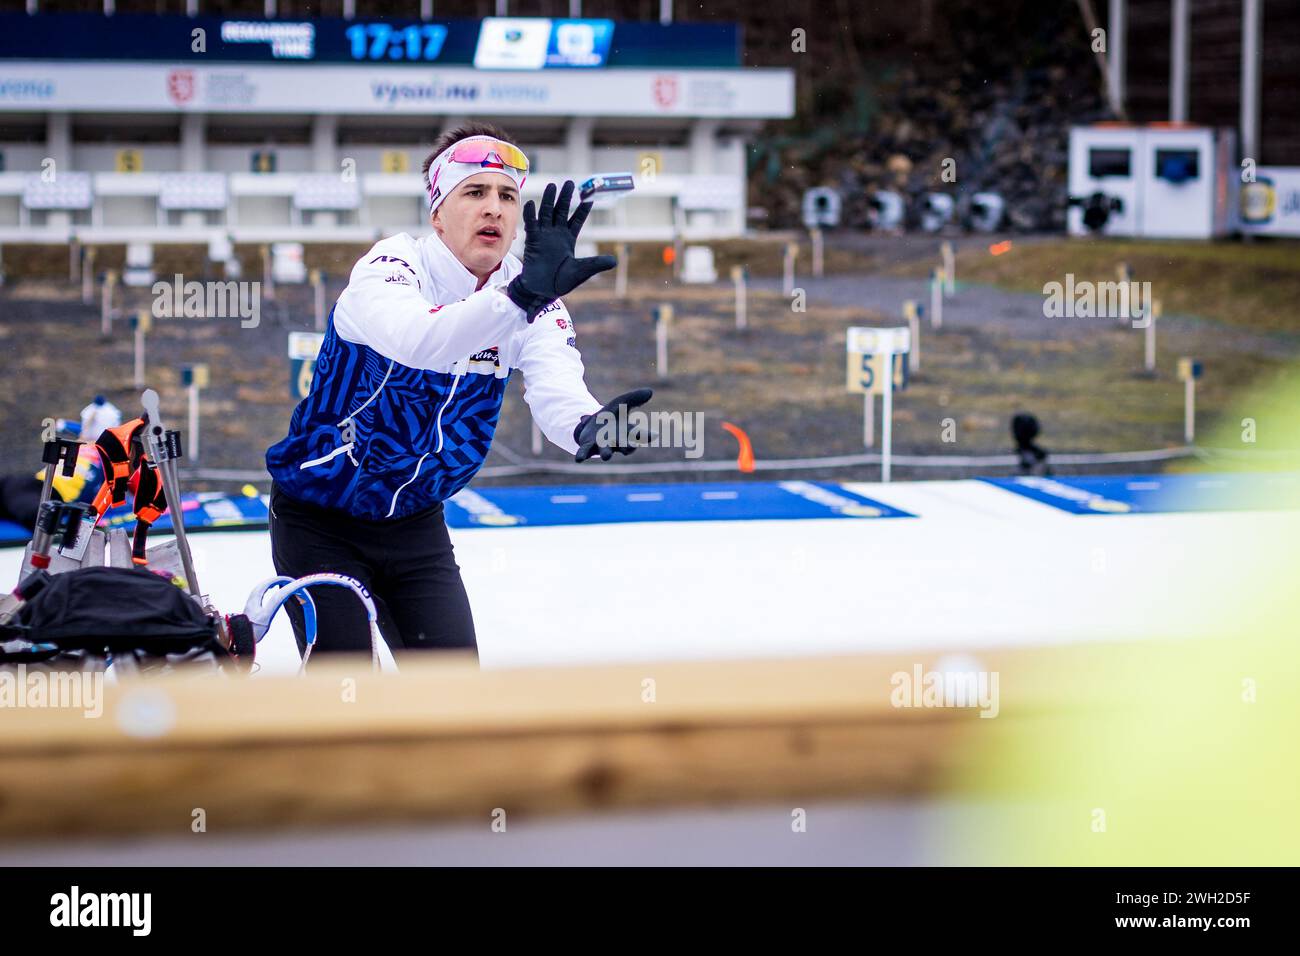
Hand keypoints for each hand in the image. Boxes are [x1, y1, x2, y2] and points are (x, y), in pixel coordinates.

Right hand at [506, 181, 615, 321]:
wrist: (542, 290)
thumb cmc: (561, 282)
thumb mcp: (581, 272)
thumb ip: (595, 264)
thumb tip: (614, 261)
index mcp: (569, 239)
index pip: (577, 220)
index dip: (583, 209)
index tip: (590, 197)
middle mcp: (556, 234)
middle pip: (561, 211)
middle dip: (566, 197)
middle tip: (570, 183)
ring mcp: (544, 235)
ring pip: (547, 213)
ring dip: (549, 200)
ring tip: (552, 186)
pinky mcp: (532, 240)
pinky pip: (531, 224)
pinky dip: (531, 214)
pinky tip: (532, 203)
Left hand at [573, 388, 653, 461]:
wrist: (593, 425)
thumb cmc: (611, 416)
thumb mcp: (621, 403)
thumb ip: (634, 398)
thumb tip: (650, 391)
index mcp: (627, 432)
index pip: (639, 435)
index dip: (646, 436)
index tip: (654, 435)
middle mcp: (617, 442)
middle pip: (624, 446)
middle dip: (627, 447)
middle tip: (630, 448)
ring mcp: (602, 445)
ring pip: (606, 451)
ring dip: (606, 453)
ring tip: (606, 456)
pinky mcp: (588, 446)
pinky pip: (585, 452)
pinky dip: (582, 455)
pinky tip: (578, 459)